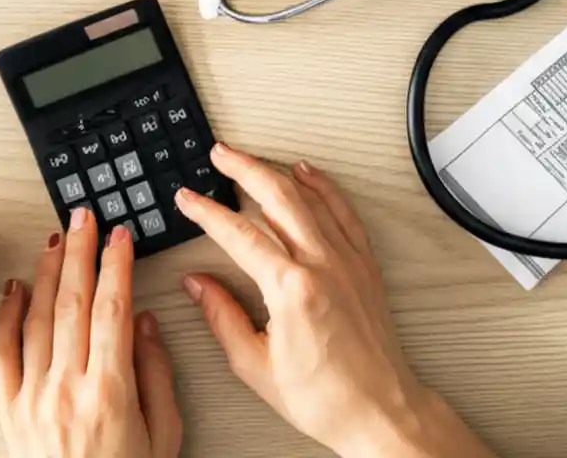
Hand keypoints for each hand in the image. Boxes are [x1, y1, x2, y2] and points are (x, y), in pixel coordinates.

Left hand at [0, 207, 181, 457]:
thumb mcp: (164, 433)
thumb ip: (156, 373)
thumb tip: (145, 321)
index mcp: (111, 391)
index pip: (112, 309)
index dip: (116, 266)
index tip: (120, 237)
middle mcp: (67, 387)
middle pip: (72, 302)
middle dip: (80, 252)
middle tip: (84, 217)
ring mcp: (33, 397)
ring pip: (36, 318)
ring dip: (46, 272)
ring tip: (56, 239)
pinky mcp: (9, 409)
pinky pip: (2, 352)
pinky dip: (6, 314)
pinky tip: (15, 287)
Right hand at [176, 143, 493, 457]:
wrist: (379, 411)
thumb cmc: (325, 398)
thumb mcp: (255, 364)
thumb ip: (222, 316)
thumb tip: (198, 284)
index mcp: (292, 290)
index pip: (239, 234)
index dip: (207, 212)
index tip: (188, 199)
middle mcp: (323, 266)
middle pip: (277, 197)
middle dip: (243, 169)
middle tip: (219, 155)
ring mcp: (348, 261)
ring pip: (309, 197)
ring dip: (277, 170)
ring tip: (251, 158)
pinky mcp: (364, 265)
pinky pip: (343, 212)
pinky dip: (323, 186)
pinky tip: (307, 173)